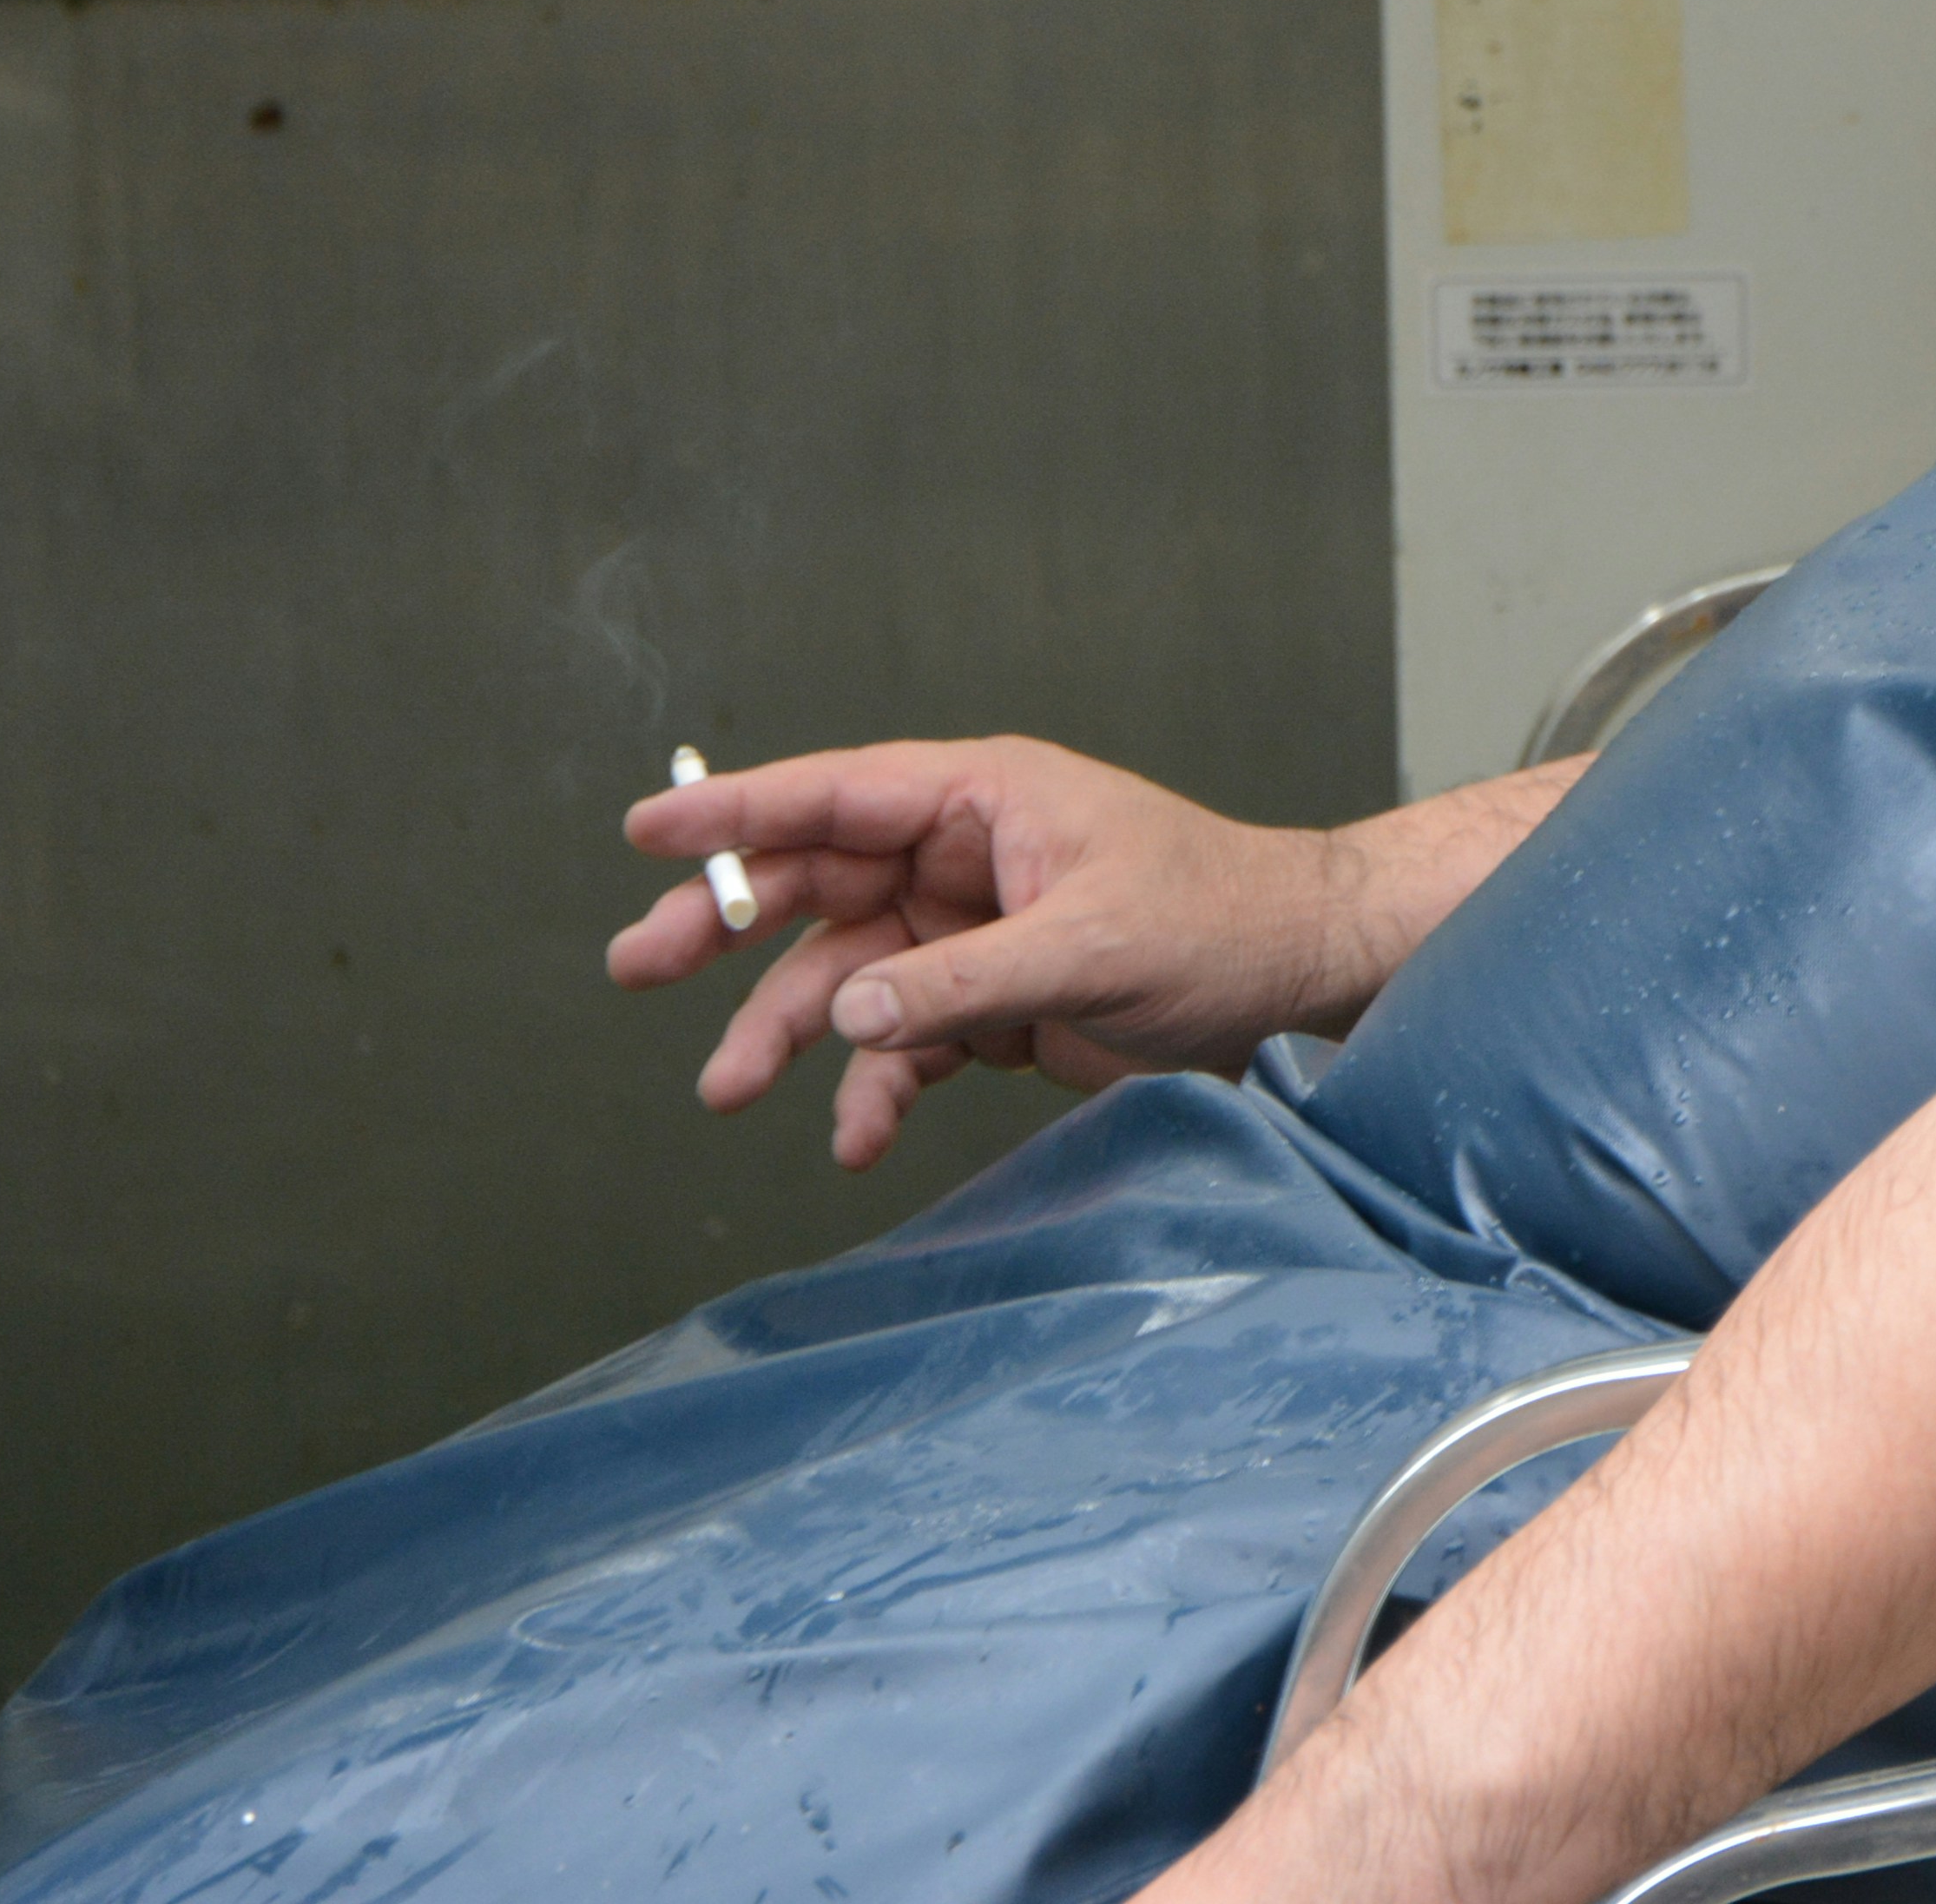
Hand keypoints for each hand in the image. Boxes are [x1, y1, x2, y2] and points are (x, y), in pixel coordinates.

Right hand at [610, 736, 1363, 1167]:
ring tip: (727, 1093)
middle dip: (726, 927)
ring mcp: (972, 932)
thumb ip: (967, 981)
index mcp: (986, 799)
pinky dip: (874, 1091)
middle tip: (637, 967)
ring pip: (846, 977)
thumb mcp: (1094, 945)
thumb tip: (850, 1012)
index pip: (838, 792)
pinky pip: (903, 1043)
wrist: (1298, 982)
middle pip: (816, 883)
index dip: (736, 808)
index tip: (643, 828)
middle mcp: (965, 856)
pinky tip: (856, 1142)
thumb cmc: (1220, 922)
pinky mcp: (992, 1003)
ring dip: (787, 1034)